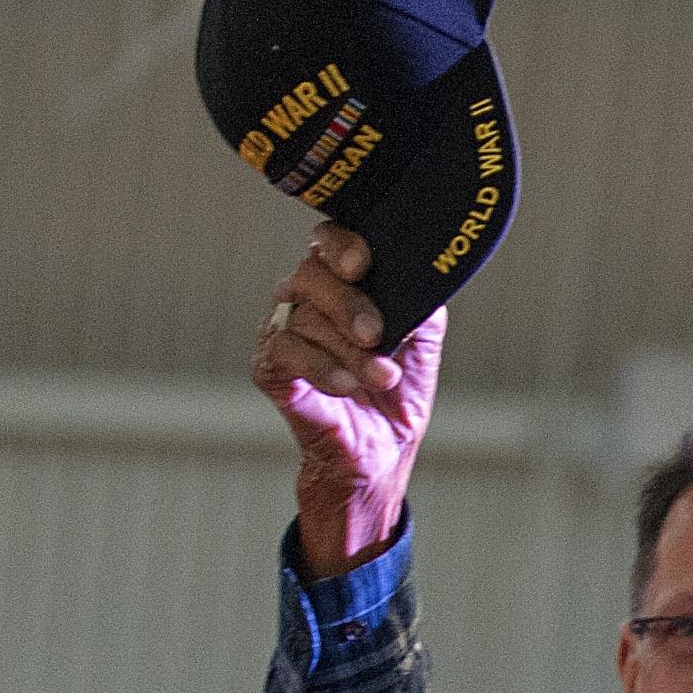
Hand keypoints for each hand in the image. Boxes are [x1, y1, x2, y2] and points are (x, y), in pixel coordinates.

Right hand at [250, 225, 445, 579]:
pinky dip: (321, 368)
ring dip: (349, 351)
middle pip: (310, 275)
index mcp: (341, 285)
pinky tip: (345, 386)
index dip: (339, 245)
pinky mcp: (269, 368)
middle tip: (377, 335)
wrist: (380, 450)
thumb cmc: (397, 391)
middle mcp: (305, 301)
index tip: (362, 264)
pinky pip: (284, 352)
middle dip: (349, 304)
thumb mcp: (423, 343)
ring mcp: (282, 332)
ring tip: (379, 378)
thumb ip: (421, 306)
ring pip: (304, 318)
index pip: (327, 242)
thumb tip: (422, 282)